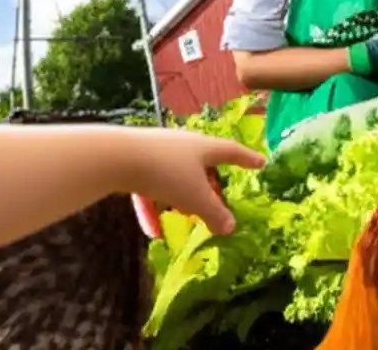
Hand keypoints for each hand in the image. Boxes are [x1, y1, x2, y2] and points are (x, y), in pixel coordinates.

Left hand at [125, 128, 264, 235]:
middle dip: (209, 186)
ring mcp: (157, 152)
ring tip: (183, 218)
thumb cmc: (166, 173)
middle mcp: (182, 145)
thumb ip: (214, 214)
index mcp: (203, 147)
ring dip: (181, 199)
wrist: (117, 157)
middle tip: (215, 203)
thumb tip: (231, 228)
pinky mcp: (136, 162)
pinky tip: (152, 233)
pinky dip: (154, 208)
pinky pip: (150, 188)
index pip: (232, 152)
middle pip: (202, 165)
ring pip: (176, 177)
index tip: (261, 163)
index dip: (247, 159)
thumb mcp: (195, 198)